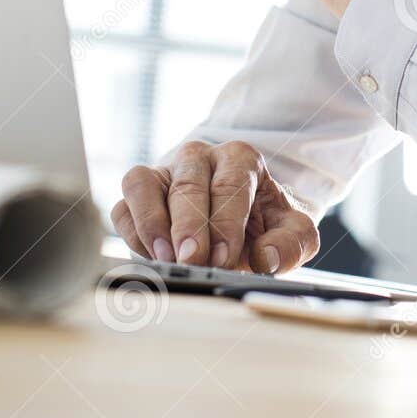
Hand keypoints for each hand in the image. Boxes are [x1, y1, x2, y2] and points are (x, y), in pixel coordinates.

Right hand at [112, 141, 320, 274]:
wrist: (238, 221)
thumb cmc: (262, 223)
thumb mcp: (293, 232)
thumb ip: (291, 243)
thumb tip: (267, 258)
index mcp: (240, 158)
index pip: (230, 184)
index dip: (225, 223)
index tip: (223, 257)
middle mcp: (198, 157)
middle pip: (188, 185)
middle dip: (189, 226)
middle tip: (192, 260)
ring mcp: (164, 171)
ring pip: (143, 184)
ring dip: (152, 223)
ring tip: (166, 259)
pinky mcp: (139, 192)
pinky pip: (123, 206)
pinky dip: (132, 232)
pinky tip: (153, 257)